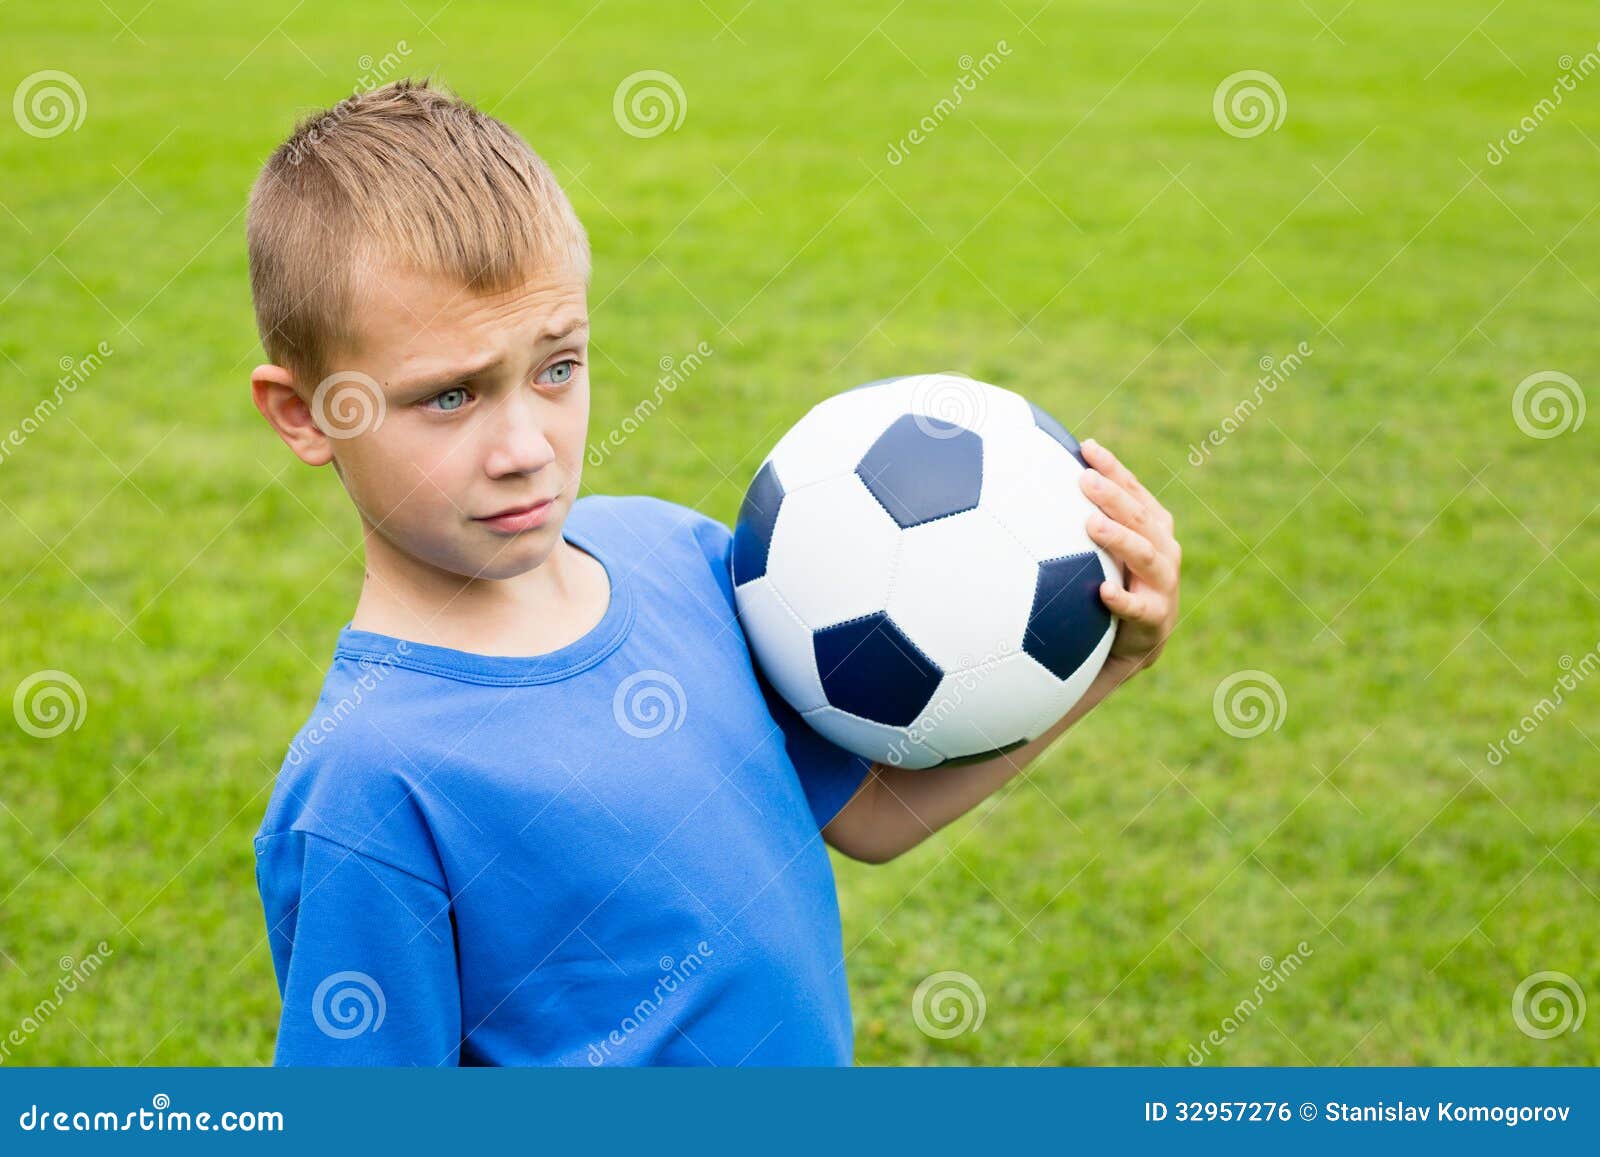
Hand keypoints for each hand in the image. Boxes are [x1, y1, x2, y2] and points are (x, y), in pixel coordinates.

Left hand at [1078, 438, 1180, 680]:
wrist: (1136, 644)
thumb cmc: (1116, 584)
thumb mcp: (1105, 550)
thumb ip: (1083, 519)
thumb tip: (1036, 481)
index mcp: (1152, 527)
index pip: (1133, 491)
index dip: (1113, 468)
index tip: (1086, 448)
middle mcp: (1163, 550)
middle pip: (1139, 516)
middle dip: (1114, 495)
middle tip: (1085, 480)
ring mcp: (1163, 584)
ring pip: (1145, 555)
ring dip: (1119, 537)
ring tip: (1091, 525)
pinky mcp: (1156, 619)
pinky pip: (1139, 608)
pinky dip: (1122, 599)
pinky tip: (1102, 591)